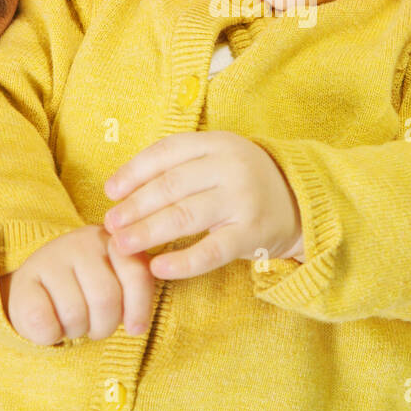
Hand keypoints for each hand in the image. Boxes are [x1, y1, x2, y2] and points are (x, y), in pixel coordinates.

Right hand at [0, 225, 154, 344]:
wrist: (37, 289)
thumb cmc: (86, 291)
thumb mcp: (118, 284)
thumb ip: (136, 291)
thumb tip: (137, 326)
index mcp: (112, 240)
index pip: (137, 274)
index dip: (140, 309)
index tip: (134, 328)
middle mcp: (82, 242)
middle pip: (106, 299)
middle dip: (104, 326)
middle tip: (95, 327)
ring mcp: (51, 258)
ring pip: (75, 314)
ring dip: (76, 331)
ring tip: (73, 323)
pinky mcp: (25, 280)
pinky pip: (43, 322)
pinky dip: (51, 335)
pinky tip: (52, 326)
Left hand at [102, 131, 303, 279]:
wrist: (301, 202)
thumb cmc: (244, 181)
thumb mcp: (218, 159)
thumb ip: (180, 166)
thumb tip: (122, 188)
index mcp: (217, 143)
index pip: (166, 152)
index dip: (134, 171)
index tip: (110, 191)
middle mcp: (230, 167)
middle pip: (170, 186)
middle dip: (135, 206)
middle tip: (110, 224)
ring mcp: (242, 200)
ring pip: (185, 216)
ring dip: (148, 231)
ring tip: (122, 244)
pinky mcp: (251, 233)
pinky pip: (211, 250)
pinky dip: (183, 261)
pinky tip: (159, 267)